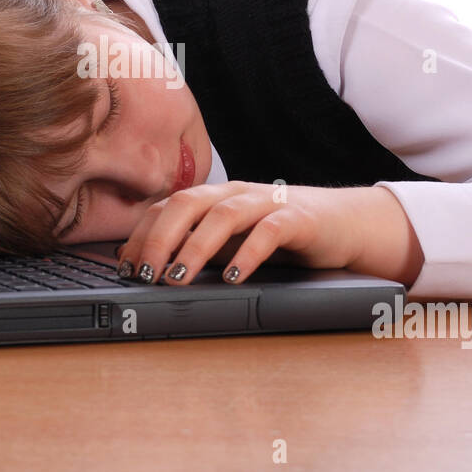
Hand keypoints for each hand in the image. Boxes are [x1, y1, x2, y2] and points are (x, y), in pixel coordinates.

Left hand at [114, 181, 420, 285]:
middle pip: (187, 203)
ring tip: (178, 277)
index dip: (142, 234)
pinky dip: (247, 252)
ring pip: (223, 214)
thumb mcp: (230, 241)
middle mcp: (236, 193)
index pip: (167, 207)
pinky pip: (269, 231)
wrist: (345, 224)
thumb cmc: (281, 235)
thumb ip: (192, 244)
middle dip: (160, 237)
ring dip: (195, 246)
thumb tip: (139, 261)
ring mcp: (267, 203)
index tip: (126, 267)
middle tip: (144, 273)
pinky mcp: (298, 219)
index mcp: (214, 197)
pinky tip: (234, 277)